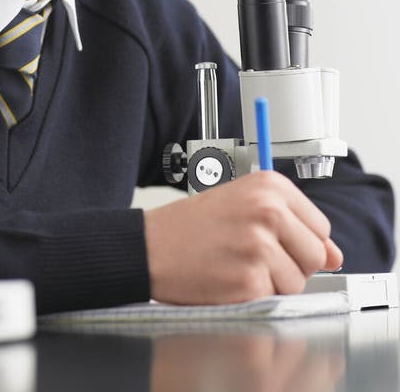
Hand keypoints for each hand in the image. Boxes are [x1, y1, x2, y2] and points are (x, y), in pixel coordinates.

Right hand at [143, 171, 342, 304]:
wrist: (150, 245)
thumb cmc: (191, 226)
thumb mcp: (243, 207)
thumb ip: (293, 227)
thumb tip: (334, 255)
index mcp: (269, 186)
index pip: (320, 226)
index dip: (299, 241)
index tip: (273, 240)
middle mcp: (268, 211)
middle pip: (315, 255)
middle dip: (290, 264)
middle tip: (250, 255)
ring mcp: (260, 246)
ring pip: (297, 282)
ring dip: (271, 283)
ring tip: (236, 264)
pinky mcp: (250, 280)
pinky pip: (274, 298)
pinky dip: (253, 296)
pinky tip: (228, 277)